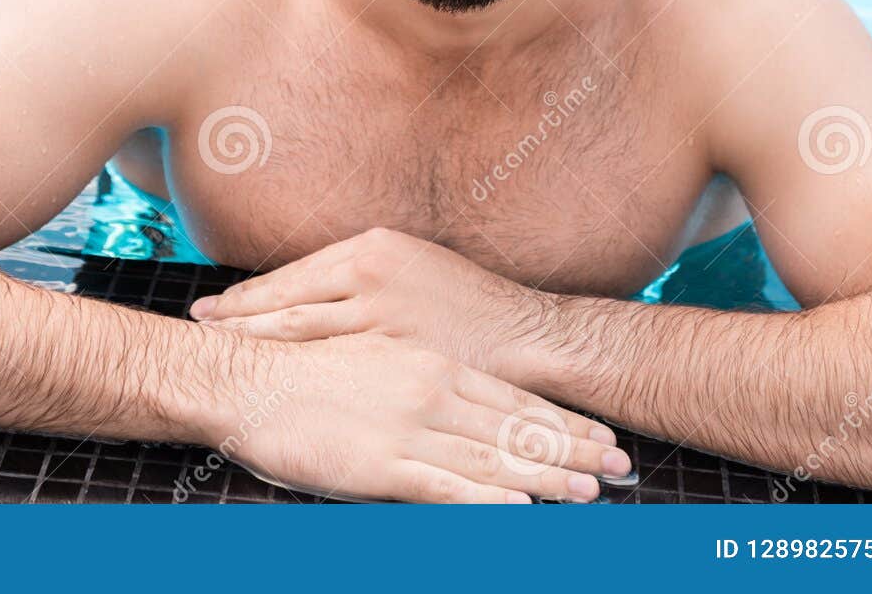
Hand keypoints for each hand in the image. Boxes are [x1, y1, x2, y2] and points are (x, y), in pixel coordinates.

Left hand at [190, 227, 548, 381]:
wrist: (525, 337)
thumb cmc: (469, 306)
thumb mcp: (411, 268)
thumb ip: (362, 280)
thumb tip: (313, 294)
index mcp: (371, 250)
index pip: (294, 276)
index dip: (248, 297)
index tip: (211, 309)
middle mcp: (368, 277)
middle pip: (284, 302)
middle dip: (235, 320)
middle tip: (196, 332)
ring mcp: (378, 318)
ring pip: (297, 333)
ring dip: (251, 345)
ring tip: (214, 356)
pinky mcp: (391, 357)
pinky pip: (329, 367)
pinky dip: (292, 374)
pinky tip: (266, 386)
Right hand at [208, 331, 631, 502]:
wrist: (251, 377)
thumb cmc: (308, 369)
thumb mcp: (378, 360)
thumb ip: (425, 381)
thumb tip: (468, 406)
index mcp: (433, 363)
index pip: (514, 396)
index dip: (563, 420)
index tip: (602, 436)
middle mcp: (431, 390)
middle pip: (517, 427)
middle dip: (573, 450)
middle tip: (620, 468)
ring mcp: (409, 428)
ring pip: (493, 459)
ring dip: (547, 479)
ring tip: (590, 494)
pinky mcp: (381, 464)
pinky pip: (445, 487)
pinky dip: (486, 500)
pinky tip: (521, 510)